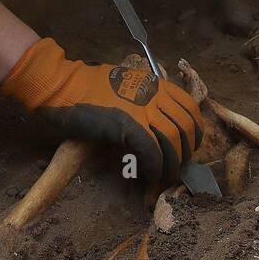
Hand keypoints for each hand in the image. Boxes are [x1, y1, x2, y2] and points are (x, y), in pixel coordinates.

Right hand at [0, 38, 203, 185]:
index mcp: (154, 83)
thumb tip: (154, 121)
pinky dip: (154, 168)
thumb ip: (141, 97)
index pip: (189, 106)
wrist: (63, 86)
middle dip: (186, 151)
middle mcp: (153, 94)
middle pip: (185, 126)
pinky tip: (149, 176)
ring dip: (171, 164)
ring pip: (173, 141)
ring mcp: (143, 109)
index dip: (195, 130)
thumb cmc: (86, 87)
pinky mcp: (129, 125)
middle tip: (177, 166)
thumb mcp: (123, 84)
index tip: (190, 144)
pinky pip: (152, 152)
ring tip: (165, 176)